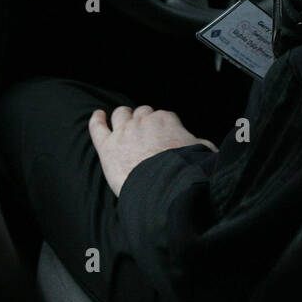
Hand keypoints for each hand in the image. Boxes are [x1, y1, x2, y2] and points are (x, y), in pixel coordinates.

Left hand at [88, 105, 217, 196]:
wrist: (164, 188)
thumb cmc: (185, 171)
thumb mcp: (204, 152)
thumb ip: (200, 143)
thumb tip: (202, 144)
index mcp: (166, 119)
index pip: (163, 116)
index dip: (164, 126)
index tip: (165, 137)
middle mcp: (143, 121)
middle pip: (141, 113)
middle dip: (144, 120)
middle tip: (146, 133)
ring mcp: (123, 132)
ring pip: (120, 114)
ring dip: (123, 116)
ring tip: (123, 121)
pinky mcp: (107, 147)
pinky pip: (97, 127)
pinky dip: (96, 120)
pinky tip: (98, 115)